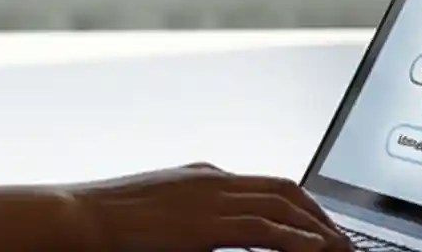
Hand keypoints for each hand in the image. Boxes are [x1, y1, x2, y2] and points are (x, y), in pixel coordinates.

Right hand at [65, 163, 350, 251]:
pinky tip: (317, 251)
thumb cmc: (107, 221)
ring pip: (283, 206)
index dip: (299, 205)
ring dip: (318, 228)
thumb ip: (188, 218)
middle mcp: (214, 180)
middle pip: (285, 190)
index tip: (318, 225)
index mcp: (203, 176)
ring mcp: (211, 198)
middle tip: (342, 240)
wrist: (79, 216)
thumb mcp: (156, 212)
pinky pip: (265, 229)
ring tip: (341, 249)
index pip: (265, 184)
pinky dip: (296, 238)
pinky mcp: (206, 223)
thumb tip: (202, 233)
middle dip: (318, 214)